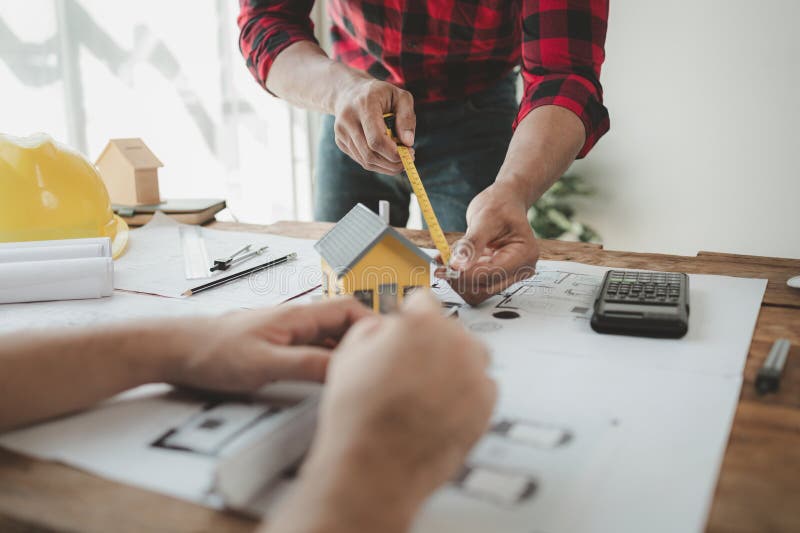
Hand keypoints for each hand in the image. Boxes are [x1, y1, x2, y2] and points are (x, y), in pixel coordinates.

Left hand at [159, 297, 371, 392]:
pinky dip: (327, 363)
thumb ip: (307, 364)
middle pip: (344, 325)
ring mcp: (286, 334)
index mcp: (299, 316)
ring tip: (361, 378)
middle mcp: (297, 321)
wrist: (174, 350)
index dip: (374, 326)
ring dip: (346, 354)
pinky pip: (312, 351)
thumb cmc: (213, 352)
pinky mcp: (275, 348)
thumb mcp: (265, 363)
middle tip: (381, 368)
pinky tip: (328, 382)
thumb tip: (348, 369)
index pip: (351, 310)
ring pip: (329, 339)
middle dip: (365, 342)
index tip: (388, 349)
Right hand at [296, 291, 495, 530]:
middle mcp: (455, 343)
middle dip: (433, 343)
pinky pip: (482, 387)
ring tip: (425, 390)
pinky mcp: (486, 406)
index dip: (409, 316)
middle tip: (410, 369)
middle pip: (450, 329)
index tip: (408, 329)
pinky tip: (439, 408)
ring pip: (471, 356)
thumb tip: (387, 327)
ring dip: (454, 365)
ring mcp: (475, 375)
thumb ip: (373, 328)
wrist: (375, 467)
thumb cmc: (359, 416)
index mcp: (421, 323)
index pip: (423, 301)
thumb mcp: (348, 354)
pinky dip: (466, 394)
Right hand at [333, 78, 415, 173]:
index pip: (376, 139)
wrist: (349, 91)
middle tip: (407, 161)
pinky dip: (377, 164)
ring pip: (365, 161)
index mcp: (364, 105)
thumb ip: (407, 117)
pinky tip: (387, 157)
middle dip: (392, 163)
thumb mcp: (400, 97)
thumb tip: (408, 142)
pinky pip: (361, 160)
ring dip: (386, 166)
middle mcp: (348, 119)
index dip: (394, 152)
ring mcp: (341, 132)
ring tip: (400, 159)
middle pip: (370, 154)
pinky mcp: (340, 141)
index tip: (410, 153)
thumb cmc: (380, 94)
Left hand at [438, 181, 539, 304]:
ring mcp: (508, 274)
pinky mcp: (496, 275)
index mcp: (524, 254)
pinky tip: (452, 260)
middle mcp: (520, 269)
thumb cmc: (500, 206)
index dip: (466, 274)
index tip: (445, 267)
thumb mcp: (484, 220)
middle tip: (441, 265)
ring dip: (459, 278)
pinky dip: (460, 275)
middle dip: (460, 279)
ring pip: (478, 290)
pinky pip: (475, 283)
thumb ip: (471, 245)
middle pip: (485, 288)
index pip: (492, 274)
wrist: (504, 202)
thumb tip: (457, 266)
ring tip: (447, 259)